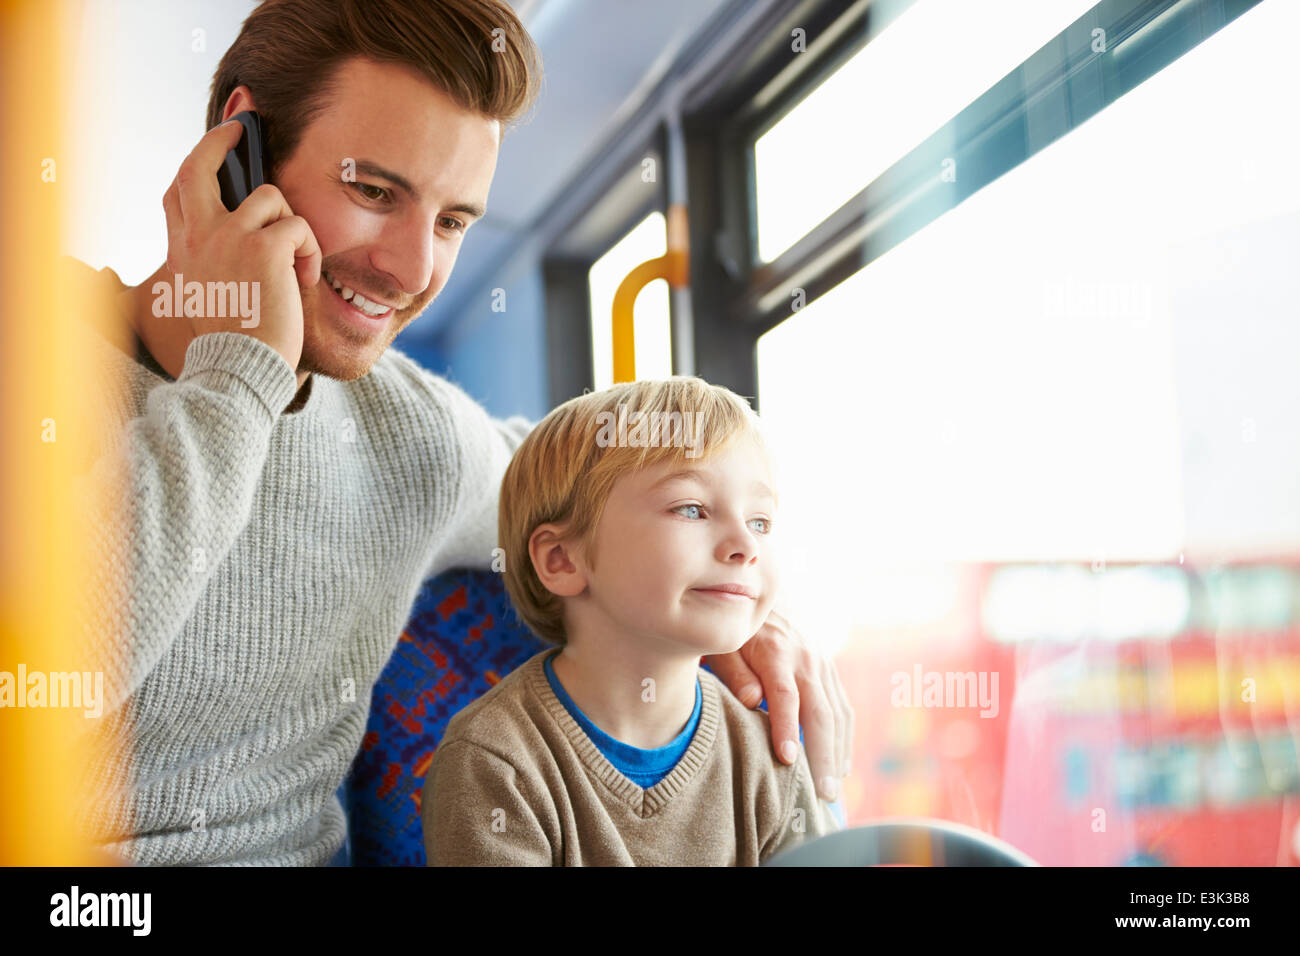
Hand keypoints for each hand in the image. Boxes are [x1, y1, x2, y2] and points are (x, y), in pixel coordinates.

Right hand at [161, 119, 320, 368]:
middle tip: (244, 130)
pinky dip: (310, 251)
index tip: (217, 145)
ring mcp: (229, 236)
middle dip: (223, 139)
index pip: (180, 190)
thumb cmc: (237, 343)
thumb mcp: (213, 294)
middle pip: (201, 165)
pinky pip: (299, 226)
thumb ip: (219, 259)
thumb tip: (247, 236)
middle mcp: (199, 235)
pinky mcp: (264, 246)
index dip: (198, 162)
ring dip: (292, 225)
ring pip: (270, 196)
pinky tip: (304, 280)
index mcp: (185, 249)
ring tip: (295, 264)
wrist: (242, 368)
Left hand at [705, 609, 853, 801]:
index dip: (786, 728)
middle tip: (823, 792)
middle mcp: (806, 658)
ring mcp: (822, 664)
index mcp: (777, 652)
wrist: (762, 604)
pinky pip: (842, 707)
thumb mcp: (726, 648)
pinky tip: (840, 764)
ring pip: (838, 712)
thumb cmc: (736, 635)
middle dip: (824, 755)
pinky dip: (844, 738)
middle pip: (821, 711)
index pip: (785, 696)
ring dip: (838, 752)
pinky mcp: (829, 671)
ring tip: (832, 789)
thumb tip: (752, 703)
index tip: (787, 759)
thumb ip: (736, 675)